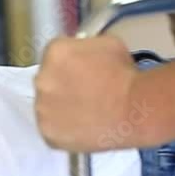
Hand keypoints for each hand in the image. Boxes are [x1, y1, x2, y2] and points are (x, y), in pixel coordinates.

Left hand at [35, 35, 142, 151]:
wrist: (132, 109)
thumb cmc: (125, 77)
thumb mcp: (108, 44)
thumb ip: (86, 47)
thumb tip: (83, 55)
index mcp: (55, 52)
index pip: (53, 56)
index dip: (69, 65)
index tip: (80, 73)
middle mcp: (42, 78)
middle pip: (47, 80)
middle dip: (62, 86)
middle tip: (84, 94)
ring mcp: (42, 107)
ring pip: (47, 106)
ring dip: (60, 107)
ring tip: (85, 112)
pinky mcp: (47, 132)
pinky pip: (51, 128)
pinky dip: (63, 129)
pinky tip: (82, 126)